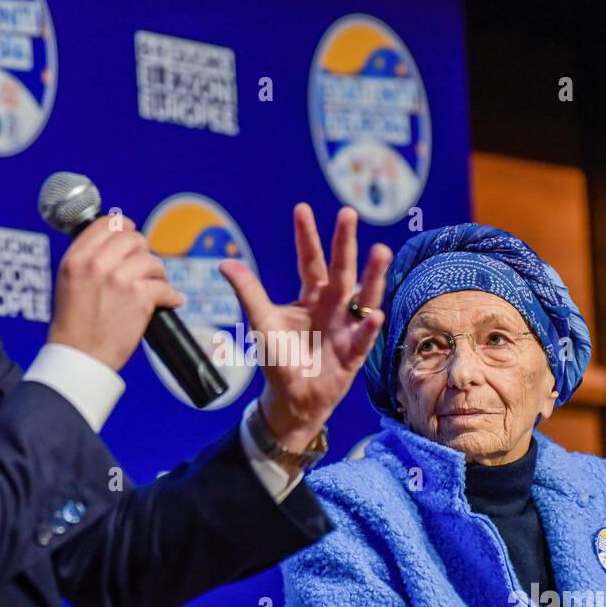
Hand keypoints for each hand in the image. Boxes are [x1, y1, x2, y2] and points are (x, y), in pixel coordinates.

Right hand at [48, 214, 183, 370]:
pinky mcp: (140, 298)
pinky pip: (166, 287)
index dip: (125, 227)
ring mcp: (119, 279)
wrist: (78, 357)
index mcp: (77, 257)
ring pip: (152, 261)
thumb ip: (89, 259)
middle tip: (145, 269)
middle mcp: (97, 264)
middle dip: (143, 252)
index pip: (108, 224)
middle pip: (134, 238)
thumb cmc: (74, 325)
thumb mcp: (69, 281)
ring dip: (158, 275)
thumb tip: (116, 241)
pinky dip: (172, 296)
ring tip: (156, 287)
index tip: (133, 234)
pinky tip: (171, 301)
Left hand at [219, 203, 390, 465]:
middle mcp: (333, 305)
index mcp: (311, 295)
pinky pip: (363, 338)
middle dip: (345, 242)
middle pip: (341, 269)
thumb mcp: (261, 321)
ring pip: (363, 296)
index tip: (301, 209)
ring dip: (373, 275)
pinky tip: (374, 315)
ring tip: (381, 251)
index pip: (309, 260)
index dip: (306, 236)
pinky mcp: (354, 353)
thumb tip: (225, 262)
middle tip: (348, 213)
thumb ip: (249, 292)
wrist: (292, 397)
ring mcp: (347, 327)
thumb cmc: (280, 357)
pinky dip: (368, 328)